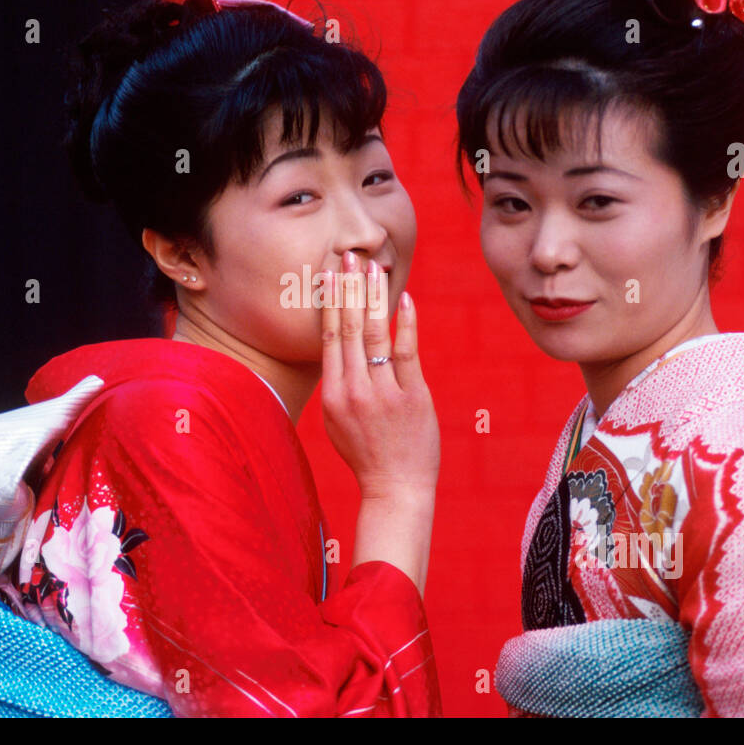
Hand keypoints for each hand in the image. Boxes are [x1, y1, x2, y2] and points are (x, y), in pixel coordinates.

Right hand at [320, 251, 439, 499]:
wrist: (395, 489)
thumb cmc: (366, 455)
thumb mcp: (338, 421)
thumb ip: (338, 384)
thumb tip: (339, 347)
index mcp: (333, 395)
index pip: (330, 338)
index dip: (332, 303)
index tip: (331, 275)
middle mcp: (354, 390)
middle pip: (350, 328)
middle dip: (350, 288)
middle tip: (349, 255)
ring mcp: (383, 393)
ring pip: (376, 333)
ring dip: (375, 296)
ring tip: (374, 267)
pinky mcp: (413, 396)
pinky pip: (407, 352)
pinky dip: (406, 322)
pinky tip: (405, 298)